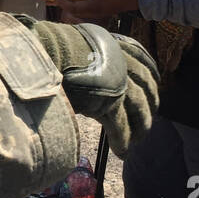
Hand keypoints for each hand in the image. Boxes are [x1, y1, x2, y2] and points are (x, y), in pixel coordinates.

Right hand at [19, 17, 159, 156]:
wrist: (44, 53)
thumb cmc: (53, 49)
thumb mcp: (80, 46)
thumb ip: (92, 57)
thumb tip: (88, 68)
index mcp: (117, 46)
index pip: (144, 63)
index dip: (151, 79)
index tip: (153, 88)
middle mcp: (123, 63)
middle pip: (146, 88)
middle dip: (149, 106)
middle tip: (145, 120)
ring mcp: (118, 83)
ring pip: (139, 109)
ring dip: (139, 128)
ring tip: (136, 141)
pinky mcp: (109, 103)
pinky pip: (121, 126)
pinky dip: (122, 140)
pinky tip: (121, 151)